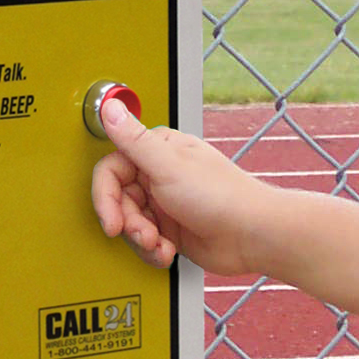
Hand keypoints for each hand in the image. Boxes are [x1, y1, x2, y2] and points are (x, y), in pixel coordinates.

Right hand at [88, 98, 271, 274]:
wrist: (252, 236)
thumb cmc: (221, 197)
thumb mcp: (169, 167)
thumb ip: (134, 139)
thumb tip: (109, 106)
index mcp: (157, 152)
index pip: (112, 170)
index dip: (106, 197)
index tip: (111, 219)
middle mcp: (159, 175)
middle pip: (119, 201)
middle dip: (128, 223)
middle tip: (143, 234)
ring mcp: (165, 203)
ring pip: (131, 224)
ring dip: (142, 240)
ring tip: (159, 244)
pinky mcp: (172, 229)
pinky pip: (146, 241)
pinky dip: (154, 250)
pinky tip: (169, 251)